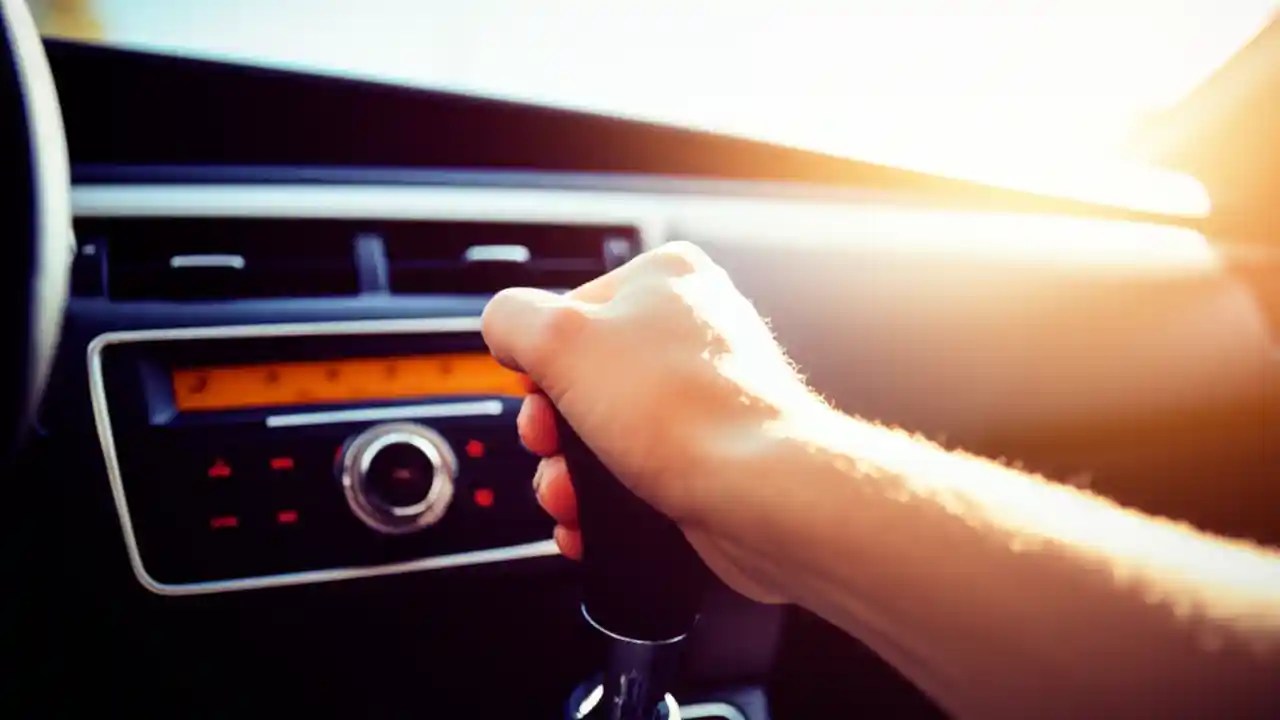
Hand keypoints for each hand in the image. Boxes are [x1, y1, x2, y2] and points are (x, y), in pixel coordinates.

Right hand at [482, 242, 815, 602]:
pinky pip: (638, 473)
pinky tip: (589, 522)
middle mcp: (694, 328)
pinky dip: (605, 502)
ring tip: (569, 496)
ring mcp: (707, 395)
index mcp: (666, 278)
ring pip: (606, 432)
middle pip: (582, 377)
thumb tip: (506, 329)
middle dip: (552, 428)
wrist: (760, 497)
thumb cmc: (682, 413)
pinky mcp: (714, 453)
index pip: (569, 309)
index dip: (540, 360)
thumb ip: (512, 319)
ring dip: (570, 473)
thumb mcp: (559, 340)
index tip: (537, 392)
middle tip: (550, 446)